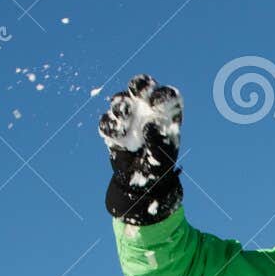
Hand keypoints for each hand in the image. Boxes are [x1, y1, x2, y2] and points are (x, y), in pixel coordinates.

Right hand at [99, 74, 183, 224]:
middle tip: (135, 92)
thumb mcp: (162, 160)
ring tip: (124, 116)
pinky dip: (108, 125)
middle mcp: (148, 113)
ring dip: (121, 105)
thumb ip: (158, 143)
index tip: (155, 100)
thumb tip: (149, 126)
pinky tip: (116, 137)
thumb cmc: (158, 173)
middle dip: (138, 86)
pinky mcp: (115, 130)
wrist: (139, 189)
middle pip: (142, 88)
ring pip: (122, 100)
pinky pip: (107, 120)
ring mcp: (130, 119)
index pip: (167, 96)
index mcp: (167, 117)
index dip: (161, 94)